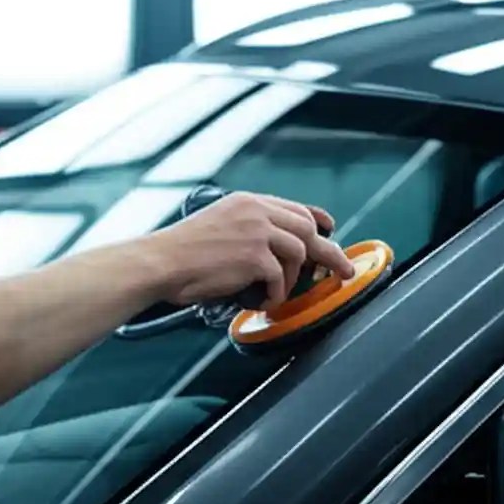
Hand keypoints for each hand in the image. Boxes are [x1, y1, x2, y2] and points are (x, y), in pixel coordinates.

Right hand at [141, 192, 355, 308]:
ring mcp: (257, 231)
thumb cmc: (181, 253)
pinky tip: (262, 301)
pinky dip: (275, 294)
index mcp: (246, 202)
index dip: (317, 219)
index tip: (330, 228)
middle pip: (307, 228)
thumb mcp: (217, 225)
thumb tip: (275, 252)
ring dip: (291, 279)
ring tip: (275, 293)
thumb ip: (247, 229)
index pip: (294, 206)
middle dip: (328, 252)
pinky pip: (280, 277)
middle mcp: (255, 211)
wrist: (161, 262)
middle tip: (342, 271)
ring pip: (299, 252)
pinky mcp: (254, 255)